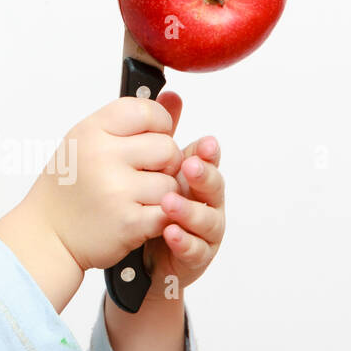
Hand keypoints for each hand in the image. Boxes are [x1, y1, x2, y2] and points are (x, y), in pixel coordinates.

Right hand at [23, 96, 182, 273]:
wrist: (45, 235)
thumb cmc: (69, 188)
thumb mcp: (90, 143)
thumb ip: (133, 122)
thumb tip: (175, 97)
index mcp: (92, 131)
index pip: (147, 111)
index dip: (160, 124)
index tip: (153, 138)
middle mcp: (101, 156)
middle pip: (167, 148)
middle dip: (165, 163)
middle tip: (146, 174)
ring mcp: (115, 190)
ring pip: (171, 183)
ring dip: (162, 194)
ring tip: (137, 198)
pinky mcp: (128, 222)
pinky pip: (168, 211)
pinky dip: (160, 217)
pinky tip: (140, 216)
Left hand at [138, 90, 224, 300]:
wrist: (137, 255)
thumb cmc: (149, 208)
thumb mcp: (150, 169)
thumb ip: (161, 136)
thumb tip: (169, 94)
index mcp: (195, 176)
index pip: (206, 159)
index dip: (207, 152)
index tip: (202, 143)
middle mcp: (205, 201)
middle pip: (213, 186)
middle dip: (204, 175)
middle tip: (190, 166)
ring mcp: (203, 230)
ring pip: (207, 219)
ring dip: (190, 210)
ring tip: (170, 203)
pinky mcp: (194, 256)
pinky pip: (194, 249)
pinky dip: (183, 241)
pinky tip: (170, 233)